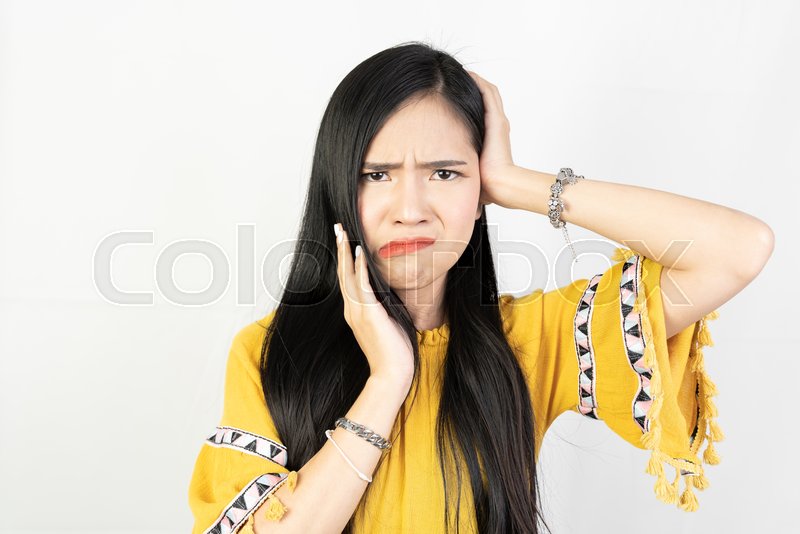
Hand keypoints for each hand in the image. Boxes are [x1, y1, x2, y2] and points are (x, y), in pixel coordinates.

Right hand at [334, 223, 414, 389]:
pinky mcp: (368, 314)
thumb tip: (389, 292)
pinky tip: (359, 252)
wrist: (391, 373)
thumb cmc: (393, 352)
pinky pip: (362, 285)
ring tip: (344, 233)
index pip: (348, 281)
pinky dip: (360, 268)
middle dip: (341, 249)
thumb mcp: (387, 323)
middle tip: (338, 229)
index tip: (346, 242)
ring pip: (348, 275)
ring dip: (346, 252)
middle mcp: (352, 310)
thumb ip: (383, 307)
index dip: (346, 260)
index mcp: (355, 312)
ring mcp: (358, 312)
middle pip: (343, 273)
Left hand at [465, 69, 518, 209]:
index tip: (453, 94)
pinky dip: (478, 82)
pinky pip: (487, 93)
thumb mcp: (468, 167)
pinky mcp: (496, 119)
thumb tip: (440, 172)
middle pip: (486, 97)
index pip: (482, 110)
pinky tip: (466, 74)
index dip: (470, 99)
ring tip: (459, 72)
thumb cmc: (486, 183)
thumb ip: (459, 164)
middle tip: (454, 78)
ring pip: (488, 91)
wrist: (500, 185)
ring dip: (475, 80)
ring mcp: (499, 121)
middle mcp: (498, 125)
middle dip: (472, 86)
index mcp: (492, 135)